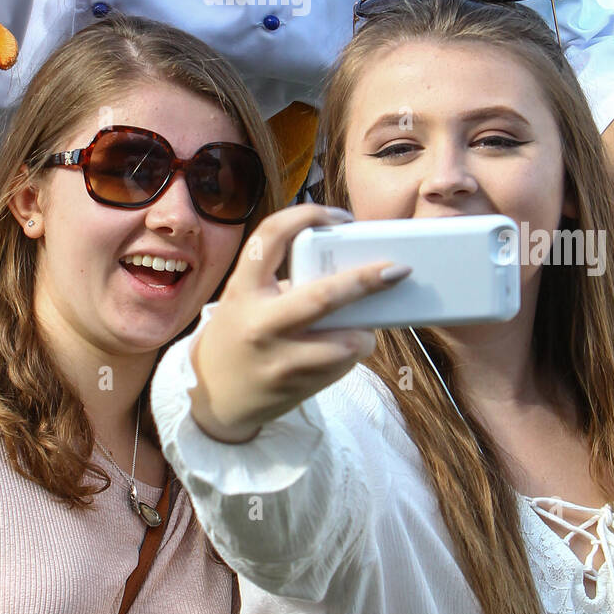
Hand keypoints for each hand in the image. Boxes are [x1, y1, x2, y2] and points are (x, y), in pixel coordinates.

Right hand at [189, 204, 410, 442]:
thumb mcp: (246, 298)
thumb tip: (348, 260)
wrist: (216, 397)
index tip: (339, 217)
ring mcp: (279, 359)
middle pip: (322, 296)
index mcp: (244, 288)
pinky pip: (342, 365)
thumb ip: (285, 279)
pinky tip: (345, 347)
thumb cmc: (240, 333)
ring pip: (343, 341)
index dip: (308, 215)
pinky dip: (353, 351)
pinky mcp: (296, 386)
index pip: (271, 236)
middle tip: (397, 269)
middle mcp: (260, 323)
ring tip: (365, 322)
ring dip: (364, 330)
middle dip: (364, 281)